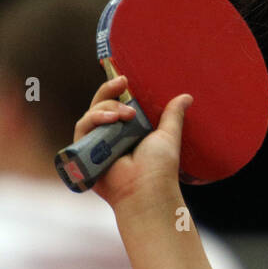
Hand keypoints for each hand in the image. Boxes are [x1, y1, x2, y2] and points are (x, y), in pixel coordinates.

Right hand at [73, 75, 192, 208]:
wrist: (146, 189)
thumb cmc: (160, 166)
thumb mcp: (167, 135)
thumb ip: (173, 115)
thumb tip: (186, 96)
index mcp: (129, 130)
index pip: (117, 104)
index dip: (116, 90)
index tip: (124, 79)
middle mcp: (111, 136)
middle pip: (100, 105)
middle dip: (109, 93)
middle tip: (122, 85)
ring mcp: (96, 144)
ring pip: (91, 115)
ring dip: (105, 109)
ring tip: (125, 115)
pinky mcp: (83, 153)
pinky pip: (81, 130)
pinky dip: (92, 121)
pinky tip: (108, 120)